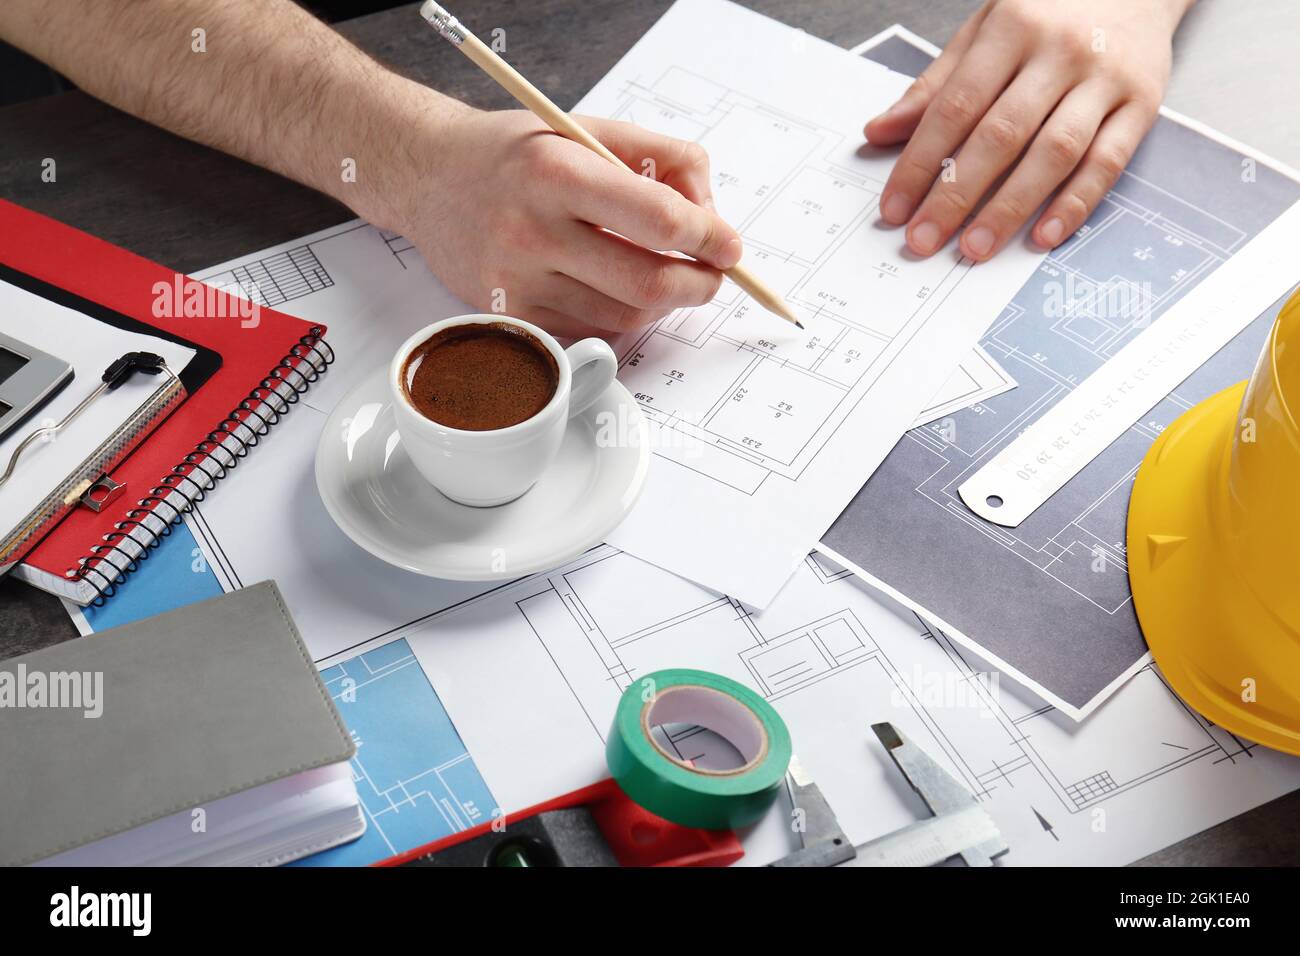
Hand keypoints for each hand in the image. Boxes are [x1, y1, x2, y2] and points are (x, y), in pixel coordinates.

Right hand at [392, 108, 740, 338]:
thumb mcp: (587, 128)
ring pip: (625, 316)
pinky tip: (614, 285)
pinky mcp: (511, 316)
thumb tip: (711, 216)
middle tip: (712, 274)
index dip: (708, 238)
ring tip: (664, 274)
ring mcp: (517, 281)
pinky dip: (620, 314)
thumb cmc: (515, 154)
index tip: (729, 246)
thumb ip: (662, 158)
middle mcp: (531, 229)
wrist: (429, 179)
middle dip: (698, 284)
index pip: (657, 219)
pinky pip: (591, 330)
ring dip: (662, 303)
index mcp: (555, 172)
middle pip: (647, 283)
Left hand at [865, 0, 1191, 260]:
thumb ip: (935, 85)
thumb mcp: (985, 31)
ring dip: (1011, 207)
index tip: (895, 208)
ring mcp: (1105, 78)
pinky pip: (1107, 162)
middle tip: (924, 239)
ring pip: (1054, 153)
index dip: (920, 162)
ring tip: (975, 248)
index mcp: (1012, 28)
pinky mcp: (1143, 103)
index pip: (956, 106)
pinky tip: (1043, 236)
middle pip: (1001, 135)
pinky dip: (1075, 203)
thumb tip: (878, 134)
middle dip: (956, 195)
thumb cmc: (1049, 11)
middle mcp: (1061, 52)